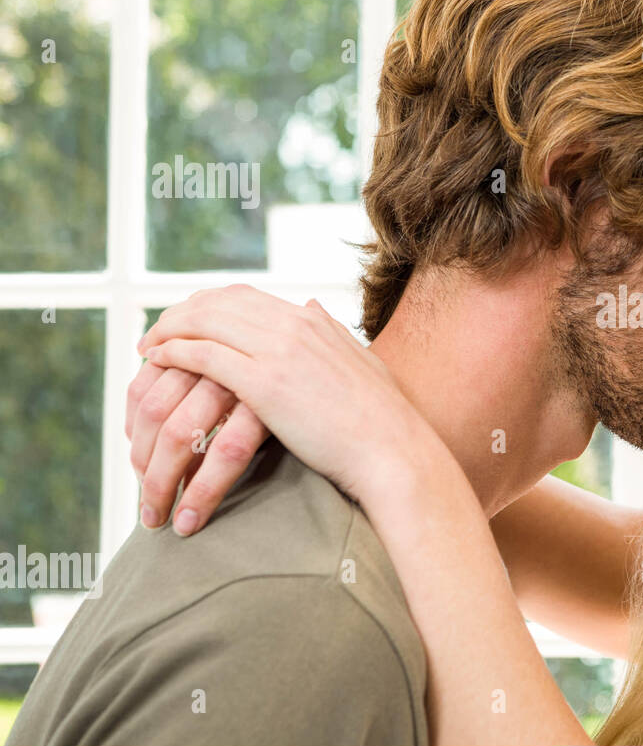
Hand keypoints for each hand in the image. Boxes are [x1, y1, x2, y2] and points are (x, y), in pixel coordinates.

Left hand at [137, 285, 444, 520]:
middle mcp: (295, 324)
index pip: (243, 296)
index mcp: (313, 321)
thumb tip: (312, 307)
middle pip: (217, 303)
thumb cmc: (380, 420)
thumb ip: (332, 333)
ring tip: (146, 348)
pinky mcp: (265, 383)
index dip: (206, 304)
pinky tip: (157, 363)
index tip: (184, 319)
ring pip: (205, 323)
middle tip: (153, 333)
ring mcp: (279, 350)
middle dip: (178, 315)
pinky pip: (205, 355)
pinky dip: (175, 353)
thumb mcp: (360, 361)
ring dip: (168, 331)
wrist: (392, 450)